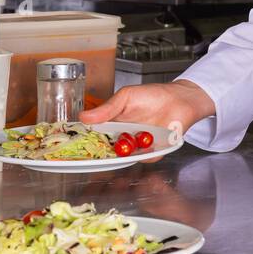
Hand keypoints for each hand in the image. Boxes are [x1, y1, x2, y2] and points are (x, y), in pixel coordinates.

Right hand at [80, 79, 215, 159]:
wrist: (179, 98)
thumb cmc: (152, 95)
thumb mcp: (126, 97)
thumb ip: (107, 108)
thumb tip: (83, 117)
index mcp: (113, 126)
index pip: (95, 138)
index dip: (85, 145)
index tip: (73, 149)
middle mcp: (123, 139)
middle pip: (107, 153)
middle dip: (100, 156)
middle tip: (92, 155)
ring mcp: (138, 147)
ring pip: (125, 158)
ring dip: (122, 156)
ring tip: (121, 146)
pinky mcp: (154, 152)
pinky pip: (146, 158)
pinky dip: (144, 155)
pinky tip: (143, 146)